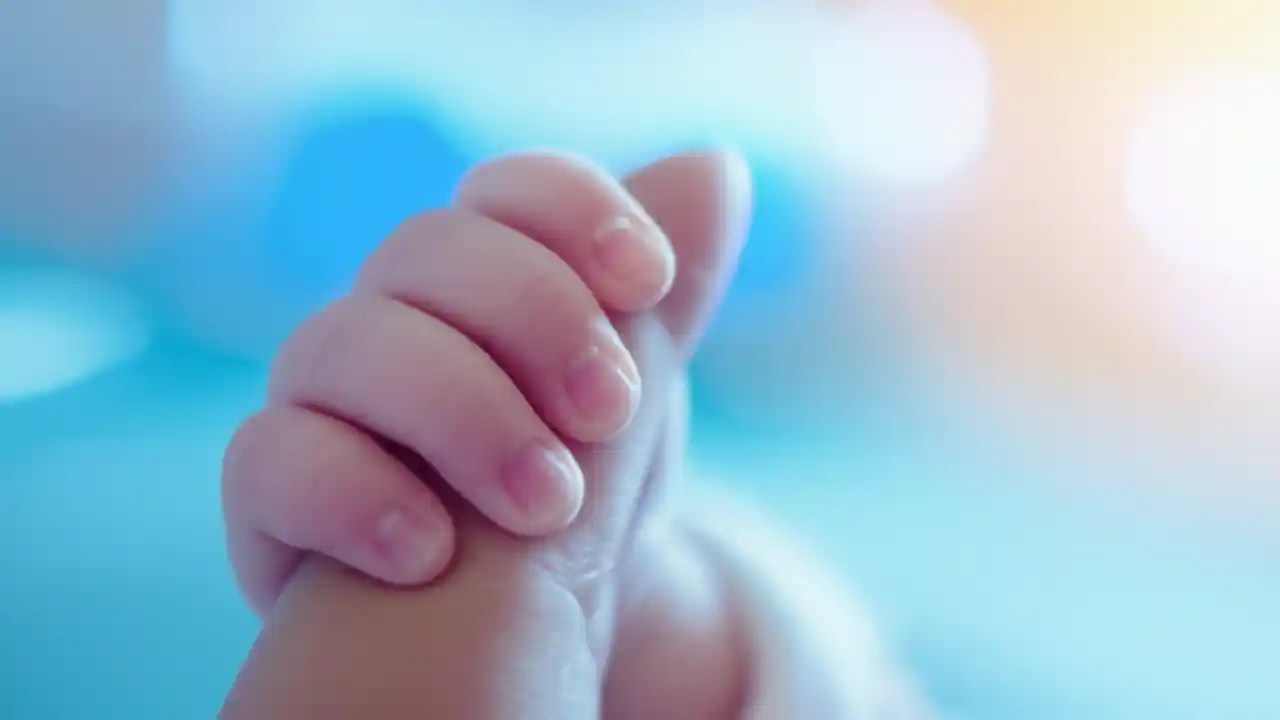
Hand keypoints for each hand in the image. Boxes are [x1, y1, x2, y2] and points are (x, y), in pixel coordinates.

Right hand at [221, 149, 749, 615]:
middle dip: (536, 317)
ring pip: (350, 342)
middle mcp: (392, 319)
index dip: (577, 211)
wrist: (503, 642)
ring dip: (462, 413)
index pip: (509, 192)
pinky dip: (353, 495)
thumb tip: (715, 166)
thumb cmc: (567, 505)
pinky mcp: (272, 492)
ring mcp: (322, 399)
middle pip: (431, 248)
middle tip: (611, 413)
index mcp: (482, 282)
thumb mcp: (629, 407)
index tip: (652, 278)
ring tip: (548, 505)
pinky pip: (272, 459)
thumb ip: (659, 301)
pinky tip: (428, 554)